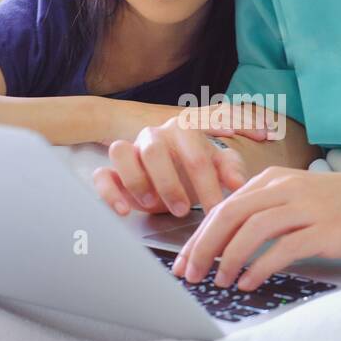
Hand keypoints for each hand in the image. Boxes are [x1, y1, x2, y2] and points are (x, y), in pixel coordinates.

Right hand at [92, 104, 270, 216]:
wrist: (167, 173)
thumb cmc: (193, 168)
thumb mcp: (215, 165)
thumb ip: (230, 168)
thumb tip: (239, 182)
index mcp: (184, 130)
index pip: (197, 156)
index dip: (208, 186)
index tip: (216, 210)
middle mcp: (154, 135)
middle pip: (155, 150)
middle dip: (170, 183)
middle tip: (184, 210)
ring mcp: (130, 149)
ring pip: (122, 152)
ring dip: (137, 181)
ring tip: (152, 204)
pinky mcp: (111, 169)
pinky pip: (102, 174)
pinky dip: (110, 192)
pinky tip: (124, 210)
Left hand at [170, 168, 340, 290]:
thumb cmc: (338, 205)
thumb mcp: (295, 197)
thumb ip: (263, 212)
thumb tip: (224, 243)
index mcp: (272, 180)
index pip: (224, 207)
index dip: (199, 236)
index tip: (184, 261)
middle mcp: (285, 189)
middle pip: (230, 215)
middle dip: (204, 248)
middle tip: (190, 274)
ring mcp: (306, 208)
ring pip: (253, 230)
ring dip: (229, 258)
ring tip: (220, 281)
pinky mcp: (325, 229)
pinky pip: (284, 248)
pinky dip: (260, 266)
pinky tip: (249, 282)